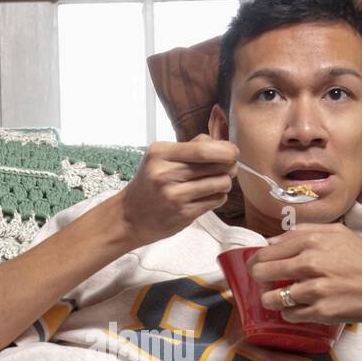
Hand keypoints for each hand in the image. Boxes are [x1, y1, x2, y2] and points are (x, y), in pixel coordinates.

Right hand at [118, 133, 238, 249]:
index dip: (226, 149)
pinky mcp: (184, 214)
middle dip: (230, 165)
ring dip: (225, 182)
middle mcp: (166, 173)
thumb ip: (190, 148)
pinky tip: (207, 196)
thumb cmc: (150, 185)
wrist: (129, 217)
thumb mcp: (160, 158)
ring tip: (216, 183)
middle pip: (216, 164)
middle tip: (230, 167)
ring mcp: (175, 195)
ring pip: (221, 183)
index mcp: (160, 153)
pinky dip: (218, 196)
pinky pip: (216, 200)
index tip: (232, 152)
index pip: (204, 148)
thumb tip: (222, 143)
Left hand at [246, 222, 361, 324]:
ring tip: (279, 299)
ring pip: (271, 298)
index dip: (257, 261)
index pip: (266, 251)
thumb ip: (304, 232)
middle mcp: (309, 263)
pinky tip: (299, 308)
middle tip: (267, 283)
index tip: (258, 266)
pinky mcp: (319, 311)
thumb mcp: (339, 233)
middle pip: (262, 273)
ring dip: (271, 299)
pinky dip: (289, 313)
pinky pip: (289, 315)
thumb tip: (271, 240)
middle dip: (260, 279)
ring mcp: (313, 289)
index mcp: (311, 242)